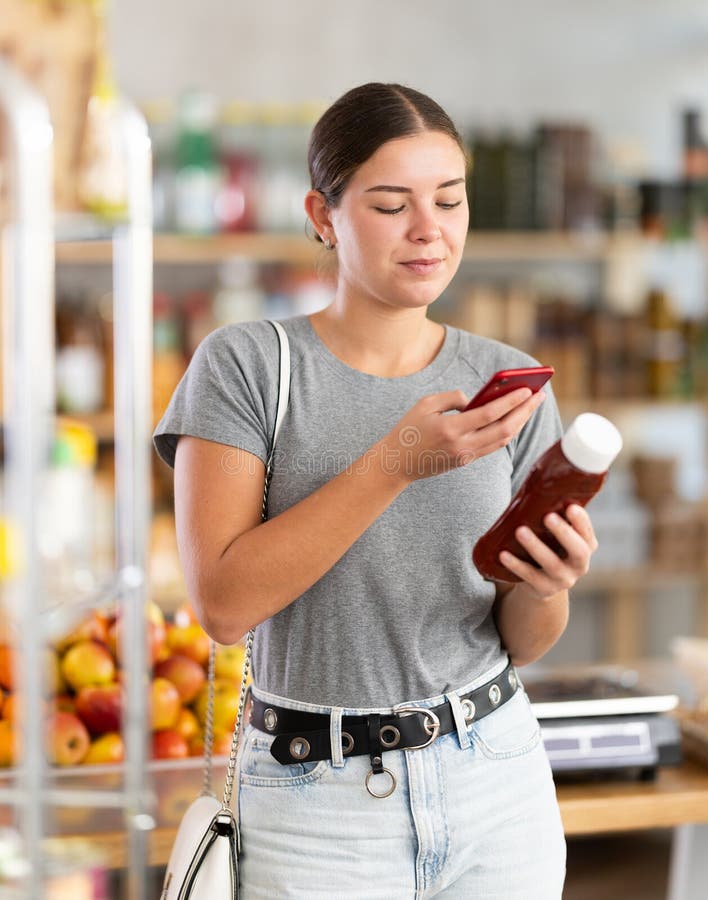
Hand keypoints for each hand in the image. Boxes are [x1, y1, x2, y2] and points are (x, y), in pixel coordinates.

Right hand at [383, 387, 545, 484]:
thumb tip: (475, 400)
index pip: (489, 414)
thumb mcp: (425, 404)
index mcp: (451, 429)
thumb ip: (453, 397)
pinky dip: (507, 431)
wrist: (397, 463)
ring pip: (502, 440)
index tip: (528, 389)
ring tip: (531, 405)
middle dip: (524, 412)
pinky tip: (515, 418)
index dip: (511, 402)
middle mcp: (462, 446)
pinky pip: (493, 445)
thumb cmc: (409, 428)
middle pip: (503, 430)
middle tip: (539, 395)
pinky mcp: (466, 461)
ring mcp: (465, 456)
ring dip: (520, 422)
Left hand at [498, 504, 597, 600]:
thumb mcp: (555, 534)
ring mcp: (563, 580)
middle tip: (548, 517)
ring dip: (536, 547)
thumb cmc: (548, 546)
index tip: (571, 506)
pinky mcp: (544, 589)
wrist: (541, 583)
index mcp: (586, 546)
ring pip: (552, 564)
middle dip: (564, 533)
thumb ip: (554, 516)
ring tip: (520, 531)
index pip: (588, 533)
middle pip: (578, 551)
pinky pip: (530, 577)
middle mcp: (580, 565)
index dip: (581, 521)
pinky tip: (503, 554)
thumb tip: (538, 486)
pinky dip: (516, 565)